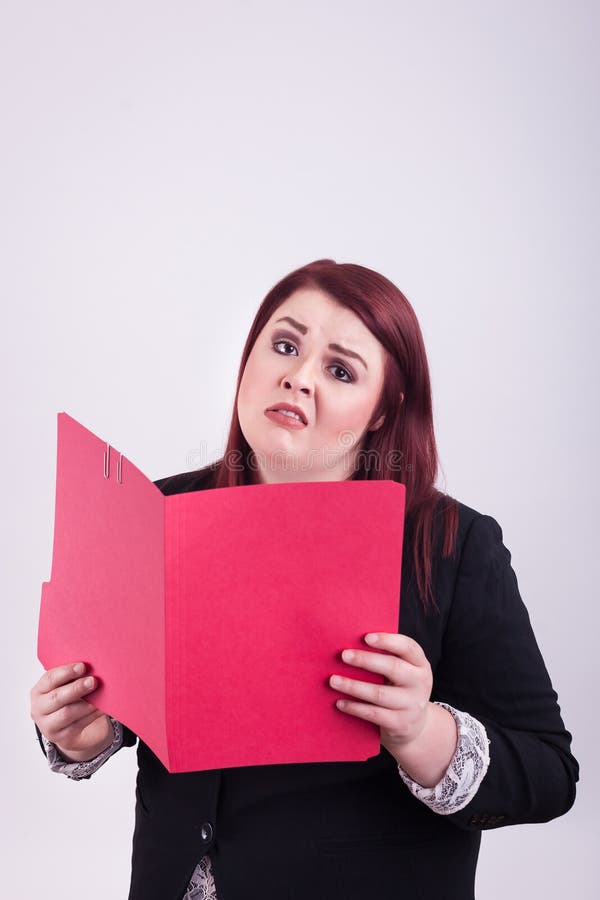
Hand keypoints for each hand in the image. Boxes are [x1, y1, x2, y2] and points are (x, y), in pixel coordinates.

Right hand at [30, 662, 112, 761]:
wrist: (68, 727)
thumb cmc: (68, 699)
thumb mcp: (65, 687)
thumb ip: (73, 678)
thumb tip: (92, 668)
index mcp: (38, 691)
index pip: (49, 679)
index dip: (66, 672)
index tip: (82, 666)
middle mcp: (38, 709)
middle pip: (57, 697)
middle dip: (76, 688)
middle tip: (93, 681)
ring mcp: (47, 725)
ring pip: (67, 713)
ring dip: (86, 704)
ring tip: (100, 697)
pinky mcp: (60, 737)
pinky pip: (77, 725)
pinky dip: (91, 716)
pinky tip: (101, 709)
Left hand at [329, 632, 433, 758]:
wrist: (414, 726)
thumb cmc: (399, 688)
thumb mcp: (402, 671)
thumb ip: (385, 657)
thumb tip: (351, 643)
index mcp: (420, 664)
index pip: (408, 647)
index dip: (388, 641)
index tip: (366, 637)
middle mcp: (420, 683)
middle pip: (393, 668)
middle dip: (366, 660)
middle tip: (343, 655)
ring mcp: (412, 705)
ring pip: (380, 694)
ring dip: (353, 686)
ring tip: (333, 680)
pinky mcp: (400, 724)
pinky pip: (374, 714)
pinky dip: (355, 708)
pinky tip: (339, 702)